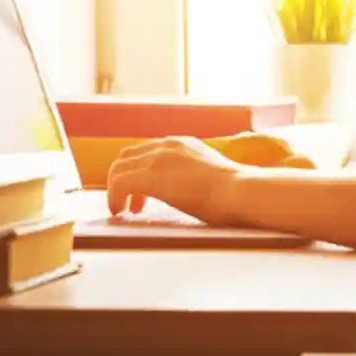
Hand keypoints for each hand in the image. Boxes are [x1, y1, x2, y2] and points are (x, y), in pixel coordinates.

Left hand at [105, 136, 243, 221]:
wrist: (240, 191)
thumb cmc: (234, 190)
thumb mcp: (210, 174)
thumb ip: (193, 175)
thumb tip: (189, 189)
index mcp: (181, 144)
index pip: (145, 151)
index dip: (138, 172)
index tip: (142, 195)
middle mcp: (166, 146)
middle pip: (126, 157)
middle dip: (123, 179)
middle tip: (132, 204)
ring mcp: (157, 159)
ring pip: (118, 169)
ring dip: (116, 190)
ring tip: (124, 210)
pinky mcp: (151, 176)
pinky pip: (119, 184)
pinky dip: (114, 197)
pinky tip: (120, 212)